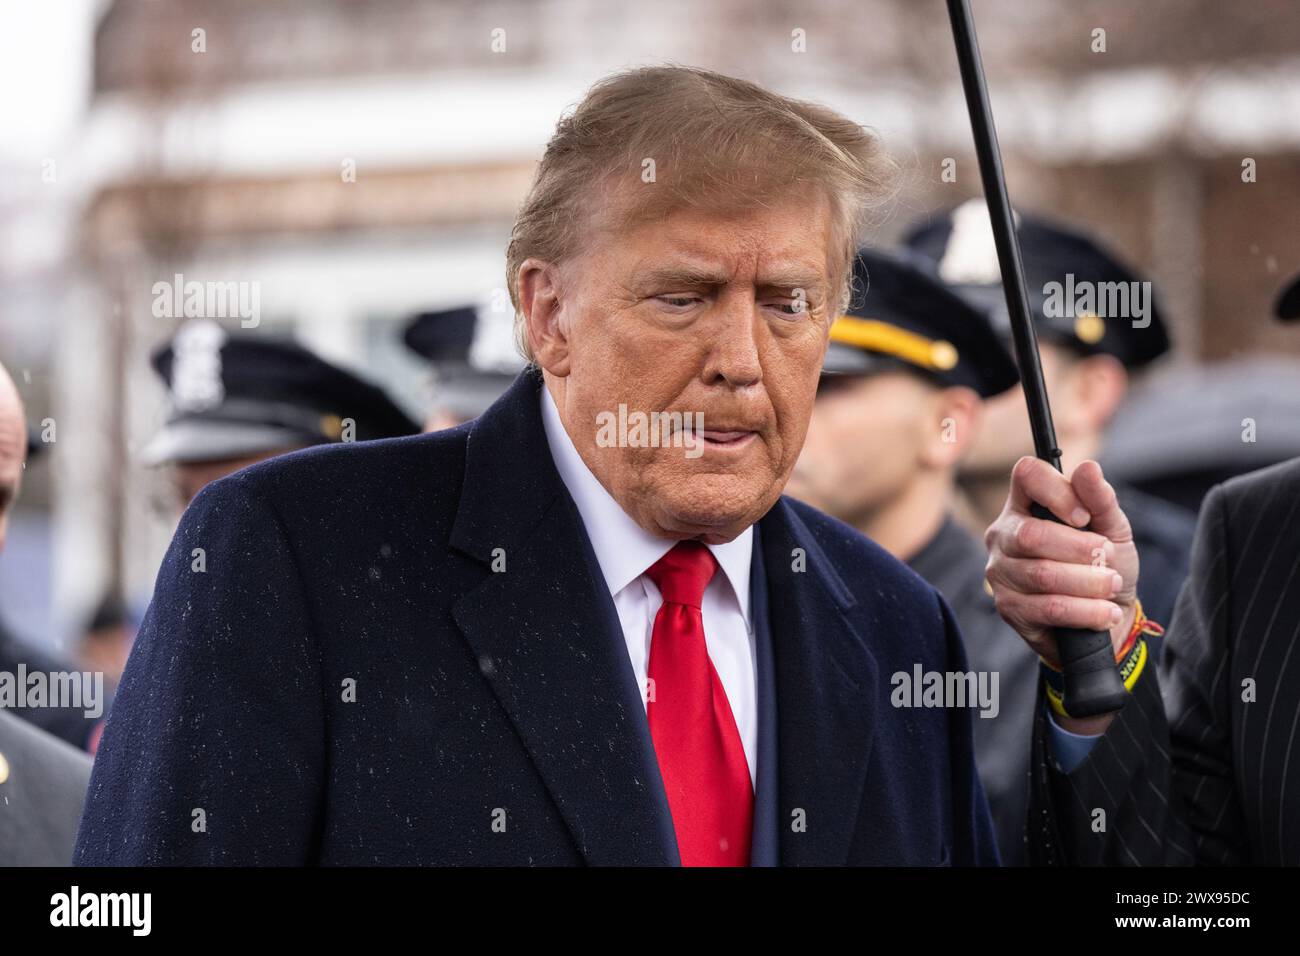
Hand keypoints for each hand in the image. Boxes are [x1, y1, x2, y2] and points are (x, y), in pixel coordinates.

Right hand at [984, 458, 1138, 723]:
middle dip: (1080, 549)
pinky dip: (1085, 611)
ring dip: (1089, 583)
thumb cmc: (1105, 565)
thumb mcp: (1113, 529)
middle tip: (1107, 560)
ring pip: (1042, 574)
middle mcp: (1004, 535)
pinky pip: (1048, 607)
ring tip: (1111, 586)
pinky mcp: (1008, 608)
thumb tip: (1088, 467)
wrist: (1108, 618)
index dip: (1057, 492)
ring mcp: (1000, 572)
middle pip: (1031, 534)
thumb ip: (1100, 499)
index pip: (1026, 476)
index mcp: (1025, 505)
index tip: (1085, 517)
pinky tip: (1104, 612)